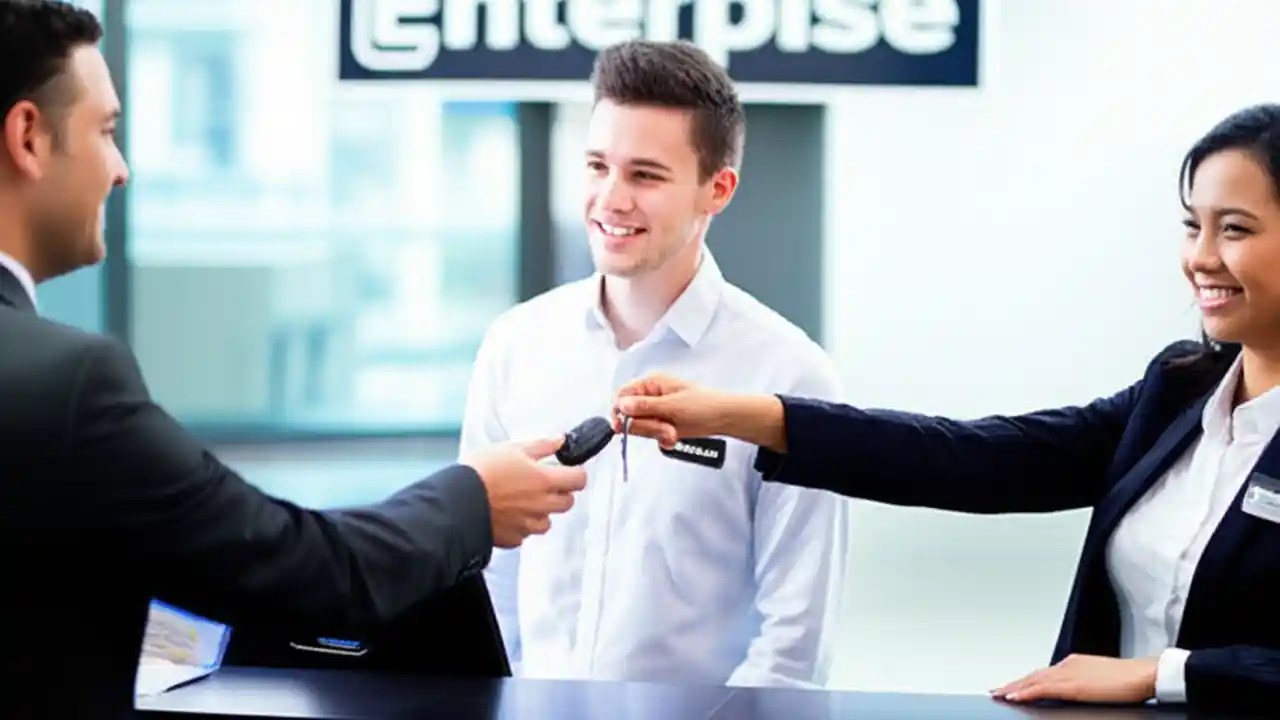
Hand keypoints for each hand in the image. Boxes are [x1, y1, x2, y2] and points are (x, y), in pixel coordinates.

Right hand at [463, 437, 587, 548]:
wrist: (456, 500)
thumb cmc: (481, 472)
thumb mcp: (512, 448)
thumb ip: (542, 446)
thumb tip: (560, 440)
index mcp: (544, 481)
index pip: (579, 480)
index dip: (575, 474)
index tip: (567, 470)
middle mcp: (541, 505)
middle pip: (567, 503)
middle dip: (560, 493)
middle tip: (543, 484)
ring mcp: (527, 525)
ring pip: (546, 522)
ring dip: (540, 512)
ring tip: (520, 500)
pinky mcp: (512, 538)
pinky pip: (524, 534)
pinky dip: (519, 526)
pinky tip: (506, 515)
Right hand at [611, 373, 732, 448]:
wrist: (724, 418)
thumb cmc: (702, 406)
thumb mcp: (672, 406)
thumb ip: (645, 407)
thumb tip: (621, 405)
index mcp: (650, 383)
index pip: (622, 395)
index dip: (620, 411)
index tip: (623, 426)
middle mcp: (649, 395)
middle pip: (629, 414)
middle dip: (646, 426)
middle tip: (665, 429)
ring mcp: (655, 410)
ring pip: (640, 427)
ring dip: (655, 433)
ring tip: (673, 433)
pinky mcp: (661, 423)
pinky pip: (650, 434)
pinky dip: (661, 439)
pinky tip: (673, 438)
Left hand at [991, 654, 1157, 704]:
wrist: (1143, 674)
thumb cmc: (1130, 679)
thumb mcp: (1102, 681)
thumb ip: (1085, 684)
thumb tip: (1078, 693)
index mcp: (1074, 664)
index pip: (1044, 673)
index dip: (1027, 680)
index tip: (1014, 686)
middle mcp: (1067, 665)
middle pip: (1034, 675)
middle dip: (1015, 683)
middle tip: (997, 690)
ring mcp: (1068, 673)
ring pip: (1032, 681)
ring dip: (1014, 688)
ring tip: (998, 694)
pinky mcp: (1071, 685)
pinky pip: (1041, 689)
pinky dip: (1025, 692)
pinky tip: (1014, 697)